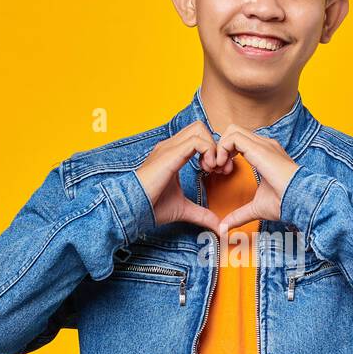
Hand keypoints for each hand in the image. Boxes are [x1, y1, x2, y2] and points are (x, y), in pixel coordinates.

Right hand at [134, 121, 233, 236]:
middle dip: (215, 145)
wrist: (134, 208)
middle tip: (218, 168)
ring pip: (199, 129)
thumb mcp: (184, 209)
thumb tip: (218, 226)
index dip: (213, 151)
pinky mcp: (170, 154)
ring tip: (213, 169)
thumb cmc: (152, 206)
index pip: (198, 138)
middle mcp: (171, 147)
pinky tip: (208, 169)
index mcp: (173, 154)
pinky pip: (196, 141)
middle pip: (199, 127)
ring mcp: (169, 148)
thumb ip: (202, 214)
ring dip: (213, 147)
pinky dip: (208, 151)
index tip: (218, 172)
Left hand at [212, 124, 300, 237]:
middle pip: (234, 132)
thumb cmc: (285, 203)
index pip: (239, 142)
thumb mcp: (256, 209)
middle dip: (220, 148)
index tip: (222, 172)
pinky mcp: (259, 148)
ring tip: (218, 167)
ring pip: (232, 131)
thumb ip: (239, 215)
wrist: (300, 200)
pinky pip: (233, 137)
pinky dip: (222, 148)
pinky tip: (223, 166)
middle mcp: (264, 145)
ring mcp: (263, 144)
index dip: (226, 154)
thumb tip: (224, 227)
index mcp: (265, 154)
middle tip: (216, 168)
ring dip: (219, 148)